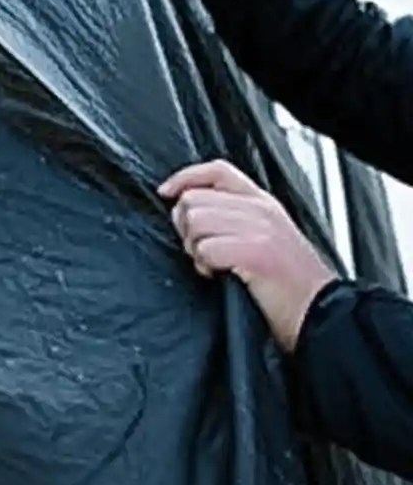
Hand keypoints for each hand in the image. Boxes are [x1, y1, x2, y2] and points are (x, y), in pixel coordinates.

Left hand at [158, 159, 337, 351]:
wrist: (318, 313)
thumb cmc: (287, 285)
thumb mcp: (264, 237)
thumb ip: (232, 217)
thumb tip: (188, 210)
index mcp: (263, 203)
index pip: (217, 171)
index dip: (185, 177)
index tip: (166, 192)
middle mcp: (261, 210)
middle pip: (194, 199)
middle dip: (186, 228)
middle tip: (203, 250)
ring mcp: (259, 228)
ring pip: (195, 222)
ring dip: (195, 248)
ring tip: (215, 264)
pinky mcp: (255, 252)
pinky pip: (205, 249)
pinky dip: (204, 266)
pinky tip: (220, 275)